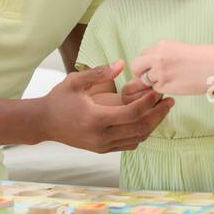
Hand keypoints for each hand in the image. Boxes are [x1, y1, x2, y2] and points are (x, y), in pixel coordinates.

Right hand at [38, 61, 173, 153]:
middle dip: (158, 114)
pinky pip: (129, 144)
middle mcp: (101, 136)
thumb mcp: (75, 81)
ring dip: (152, 125)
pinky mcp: (102, 150)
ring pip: (137, 138)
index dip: (148, 103)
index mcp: (96, 118)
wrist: (43, 123)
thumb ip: (99, 73)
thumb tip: (122, 63)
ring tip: (162, 110)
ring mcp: (102, 146)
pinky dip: (141, 133)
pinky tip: (146, 121)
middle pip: (140, 128)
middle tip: (169, 101)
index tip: (158, 91)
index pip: (132, 113)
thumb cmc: (59, 99)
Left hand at [129, 40, 213, 96]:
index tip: (154, 67)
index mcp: (161, 46)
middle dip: (141, 73)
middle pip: (136, 67)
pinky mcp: (166, 86)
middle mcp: (158, 57)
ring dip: (155, 82)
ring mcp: (161, 72)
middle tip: (151, 77)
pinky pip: (156, 89)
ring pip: (146, 80)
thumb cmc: (201, 57)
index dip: (147, 63)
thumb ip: (162, 54)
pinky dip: (163, 89)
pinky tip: (176, 84)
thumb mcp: (178, 48)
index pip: (142, 55)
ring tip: (171, 79)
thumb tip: (149, 63)